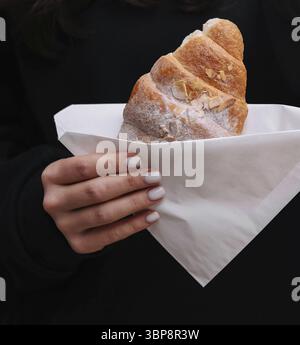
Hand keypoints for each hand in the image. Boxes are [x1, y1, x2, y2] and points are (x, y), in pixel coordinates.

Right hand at [41, 153, 164, 253]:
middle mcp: (54, 202)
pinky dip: (134, 225)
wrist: (66, 213)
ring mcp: (65, 226)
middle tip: (154, 177)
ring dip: (135, 203)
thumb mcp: (82, 170)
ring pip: (104, 214)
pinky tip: (151, 215)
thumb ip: (103, 164)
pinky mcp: (80, 243)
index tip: (137, 159)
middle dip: (129, 183)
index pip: (83, 167)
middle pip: (95, 191)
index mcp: (53, 176)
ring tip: (156, 194)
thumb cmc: (80, 184)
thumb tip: (137, 161)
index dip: (112, 162)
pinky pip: (111, 235)